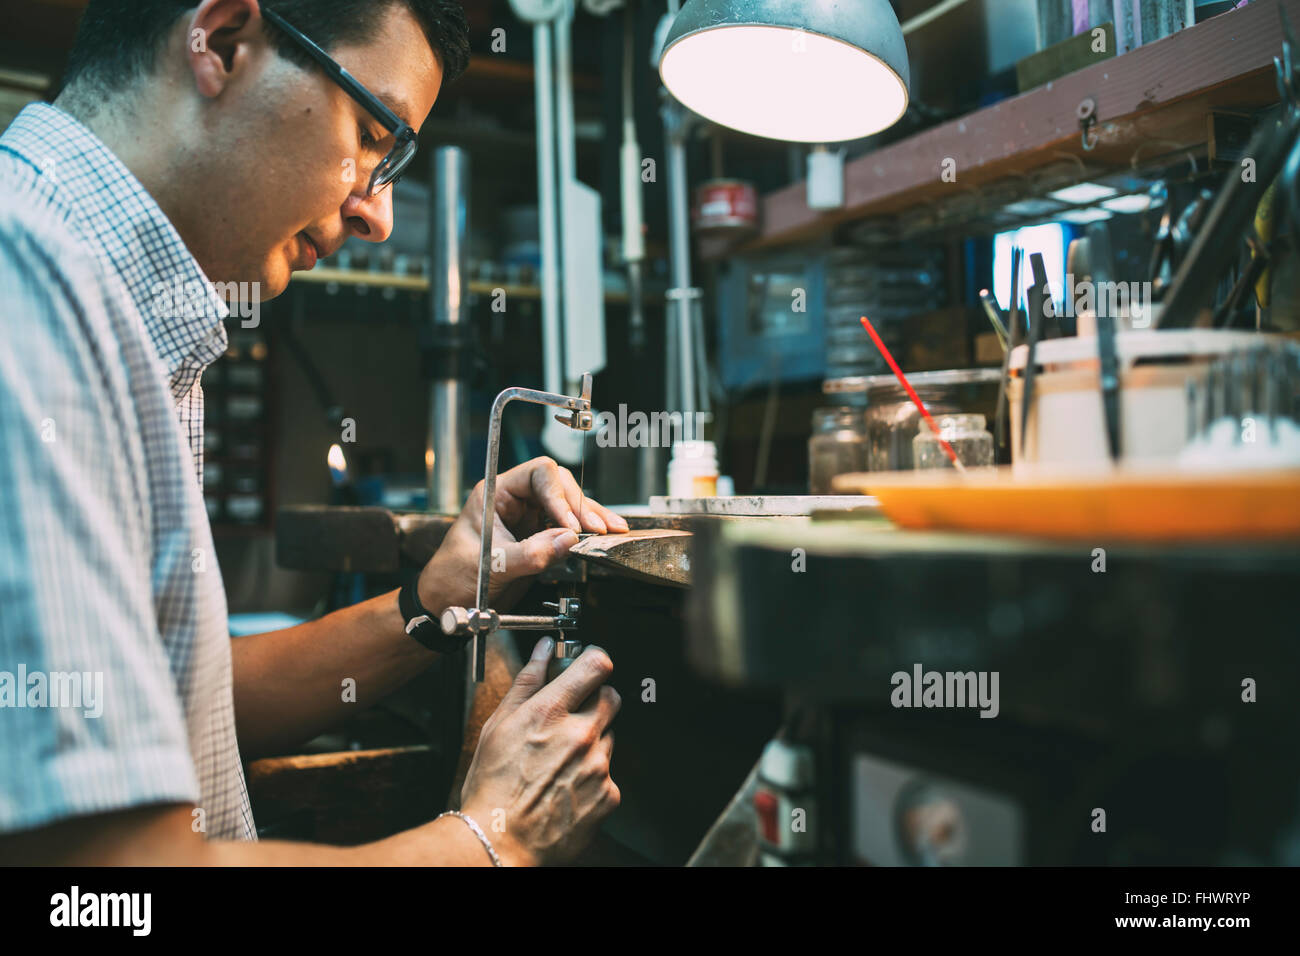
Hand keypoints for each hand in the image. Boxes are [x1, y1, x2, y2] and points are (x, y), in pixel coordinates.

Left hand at [417, 456, 627, 613]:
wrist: (446, 605)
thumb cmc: (452, 579)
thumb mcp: (491, 567)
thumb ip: (530, 554)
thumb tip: (567, 540)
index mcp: (495, 494)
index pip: (538, 475)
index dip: (558, 496)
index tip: (570, 523)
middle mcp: (514, 501)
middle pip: (559, 486)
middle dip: (579, 506)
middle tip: (595, 529)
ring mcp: (528, 518)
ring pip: (568, 505)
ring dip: (590, 516)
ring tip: (611, 530)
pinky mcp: (539, 538)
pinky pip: (568, 527)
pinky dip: (587, 531)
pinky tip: (605, 534)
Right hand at [459, 640, 620, 865]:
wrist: (499, 839)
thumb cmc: (493, 786)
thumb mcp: (499, 725)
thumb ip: (527, 681)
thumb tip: (543, 650)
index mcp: (551, 713)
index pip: (596, 666)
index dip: (595, 661)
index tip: (590, 666)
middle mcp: (580, 736)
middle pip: (611, 698)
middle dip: (595, 701)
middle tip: (571, 718)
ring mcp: (597, 766)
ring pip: (609, 737)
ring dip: (591, 742)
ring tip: (560, 762)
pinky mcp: (608, 795)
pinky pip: (609, 774)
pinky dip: (592, 777)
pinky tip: (567, 786)